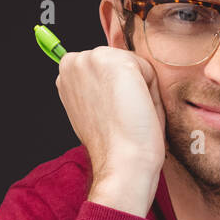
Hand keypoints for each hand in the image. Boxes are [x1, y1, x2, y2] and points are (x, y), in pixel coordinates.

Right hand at [55, 45, 166, 215]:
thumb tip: (116, 78)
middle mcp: (74, 62)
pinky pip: (150, 70)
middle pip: (122, 63)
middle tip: (123, 118)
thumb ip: (99, 87)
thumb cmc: (115, 144)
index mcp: (67, 74)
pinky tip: (136, 111)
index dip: (118, 94)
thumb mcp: (97, 109)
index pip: (108, 69)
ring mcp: (92, 58)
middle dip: (130, 89)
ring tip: (129, 116)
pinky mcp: (115, 60)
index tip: (112, 117)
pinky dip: (152, 94)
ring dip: (142, 91)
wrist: (122, 162)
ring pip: (137, 66)